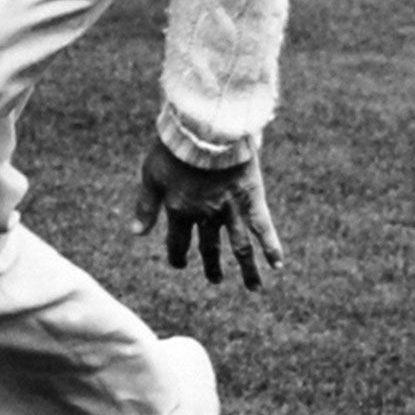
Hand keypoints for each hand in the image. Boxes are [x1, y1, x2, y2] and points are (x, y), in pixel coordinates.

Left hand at [132, 136, 284, 291]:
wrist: (204, 127)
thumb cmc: (173, 147)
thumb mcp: (152, 175)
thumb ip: (146, 205)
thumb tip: (136, 234)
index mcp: (179, 210)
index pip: (177, 243)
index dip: (177, 256)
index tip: (179, 264)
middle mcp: (205, 216)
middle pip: (209, 248)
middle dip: (211, 265)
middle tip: (215, 279)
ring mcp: (230, 208)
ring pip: (240, 247)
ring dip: (247, 269)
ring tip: (253, 287)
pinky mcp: (250, 197)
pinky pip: (262, 227)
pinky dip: (271, 246)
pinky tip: (278, 264)